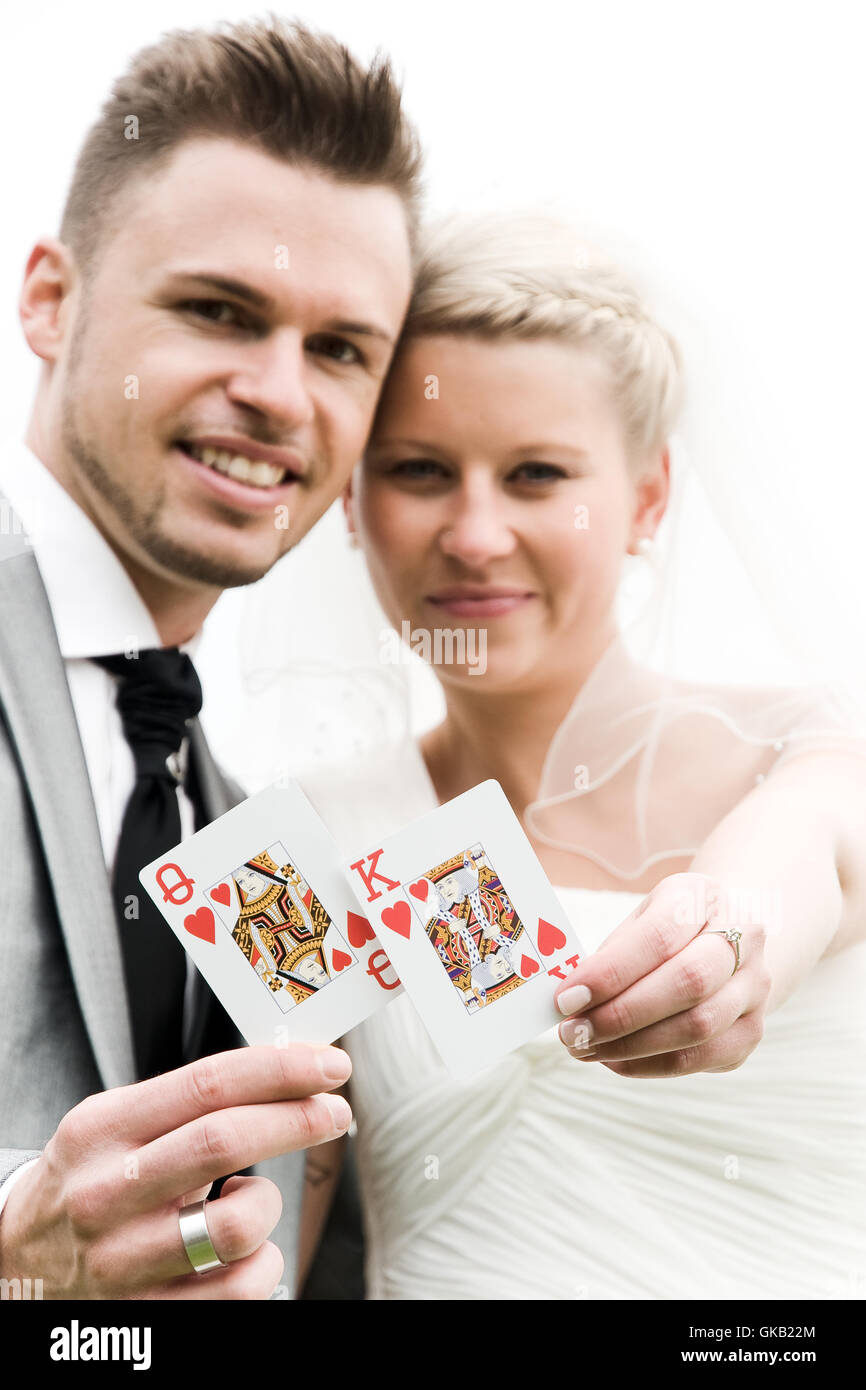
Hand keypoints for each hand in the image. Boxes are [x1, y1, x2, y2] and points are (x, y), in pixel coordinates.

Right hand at [0, 1044, 351, 1298]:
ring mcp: (124, 1263)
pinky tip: (237, 1253)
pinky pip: (241, 1289)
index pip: (206, 1086)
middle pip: (226, 1142)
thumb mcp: (112, 1127)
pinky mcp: (150, 1316)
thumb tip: (286, 1073)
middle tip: (334, 1110)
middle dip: (298, 1119)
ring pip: (240, 1226)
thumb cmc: (86, 1183)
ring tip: (250, 1200)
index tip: (328, 1065)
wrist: (15, 1268)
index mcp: (101, 1131)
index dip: (280, 1071)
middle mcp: (107, 1195)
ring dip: (267, 1204)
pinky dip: (261, 1264)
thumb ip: (188, 1101)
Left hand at [554, 872, 770, 1076]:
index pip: (659, 937)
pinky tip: (614, 1060)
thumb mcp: (641, 919)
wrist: (731, 940)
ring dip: (631, 1047)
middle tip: (572, 1033)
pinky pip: (700, 1058)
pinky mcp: (752, 1030)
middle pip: (687, 983)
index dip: (610, 972)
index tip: (565, 998)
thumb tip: (570, 1002)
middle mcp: (744, 937)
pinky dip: (650, 1065)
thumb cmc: (670, 930)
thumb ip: (612, 955)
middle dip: (620, 1015)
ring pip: (697, 1027)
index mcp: (704, 896)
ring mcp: (754, 987)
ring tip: (585, 1048)